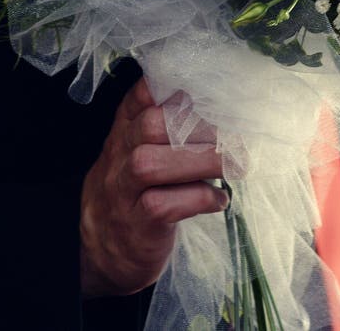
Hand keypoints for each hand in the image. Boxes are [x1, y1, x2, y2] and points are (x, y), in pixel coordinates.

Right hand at [79, 77, 227, 297]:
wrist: (105, 253)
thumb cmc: (135, 192)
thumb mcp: (140, 151)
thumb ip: (166, 126)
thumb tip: (218, 103)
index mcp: (124, 130)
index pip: (140, 95)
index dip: (171, 86)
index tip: (208, 90)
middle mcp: (118, 156)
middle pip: (150, 125)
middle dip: (198, 126)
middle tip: (233, 136)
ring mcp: (122, 192)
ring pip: (152, 164)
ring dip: (202, 160)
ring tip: (235, 164)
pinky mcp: (136, 226)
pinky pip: (163, 206)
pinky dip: (198, 199)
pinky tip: (219, 200)